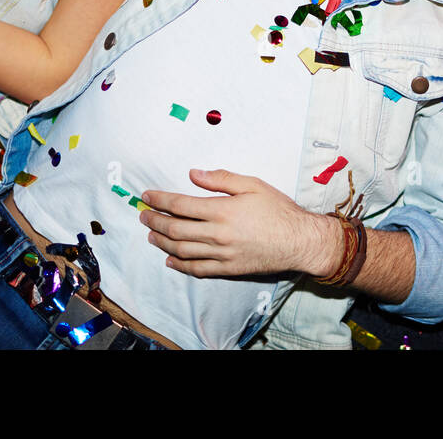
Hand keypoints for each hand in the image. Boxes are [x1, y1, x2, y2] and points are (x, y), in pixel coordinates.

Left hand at [140, 169, 342, 278]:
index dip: (160, 200)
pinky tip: (170, 259)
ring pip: (181, 250)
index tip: (147, 196)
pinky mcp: (227, 269)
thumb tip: (193, 174)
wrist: (299, 241)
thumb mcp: (253, 184)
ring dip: (162, 242)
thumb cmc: (279, 209)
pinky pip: (197, 269)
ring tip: (151, 236)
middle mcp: (217, 234)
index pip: (180, 204)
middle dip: (154, 221)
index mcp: (222, 210)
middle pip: (174, 229)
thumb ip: (221, 179)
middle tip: (143, 215)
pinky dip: (180, 265)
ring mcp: (221, 254)